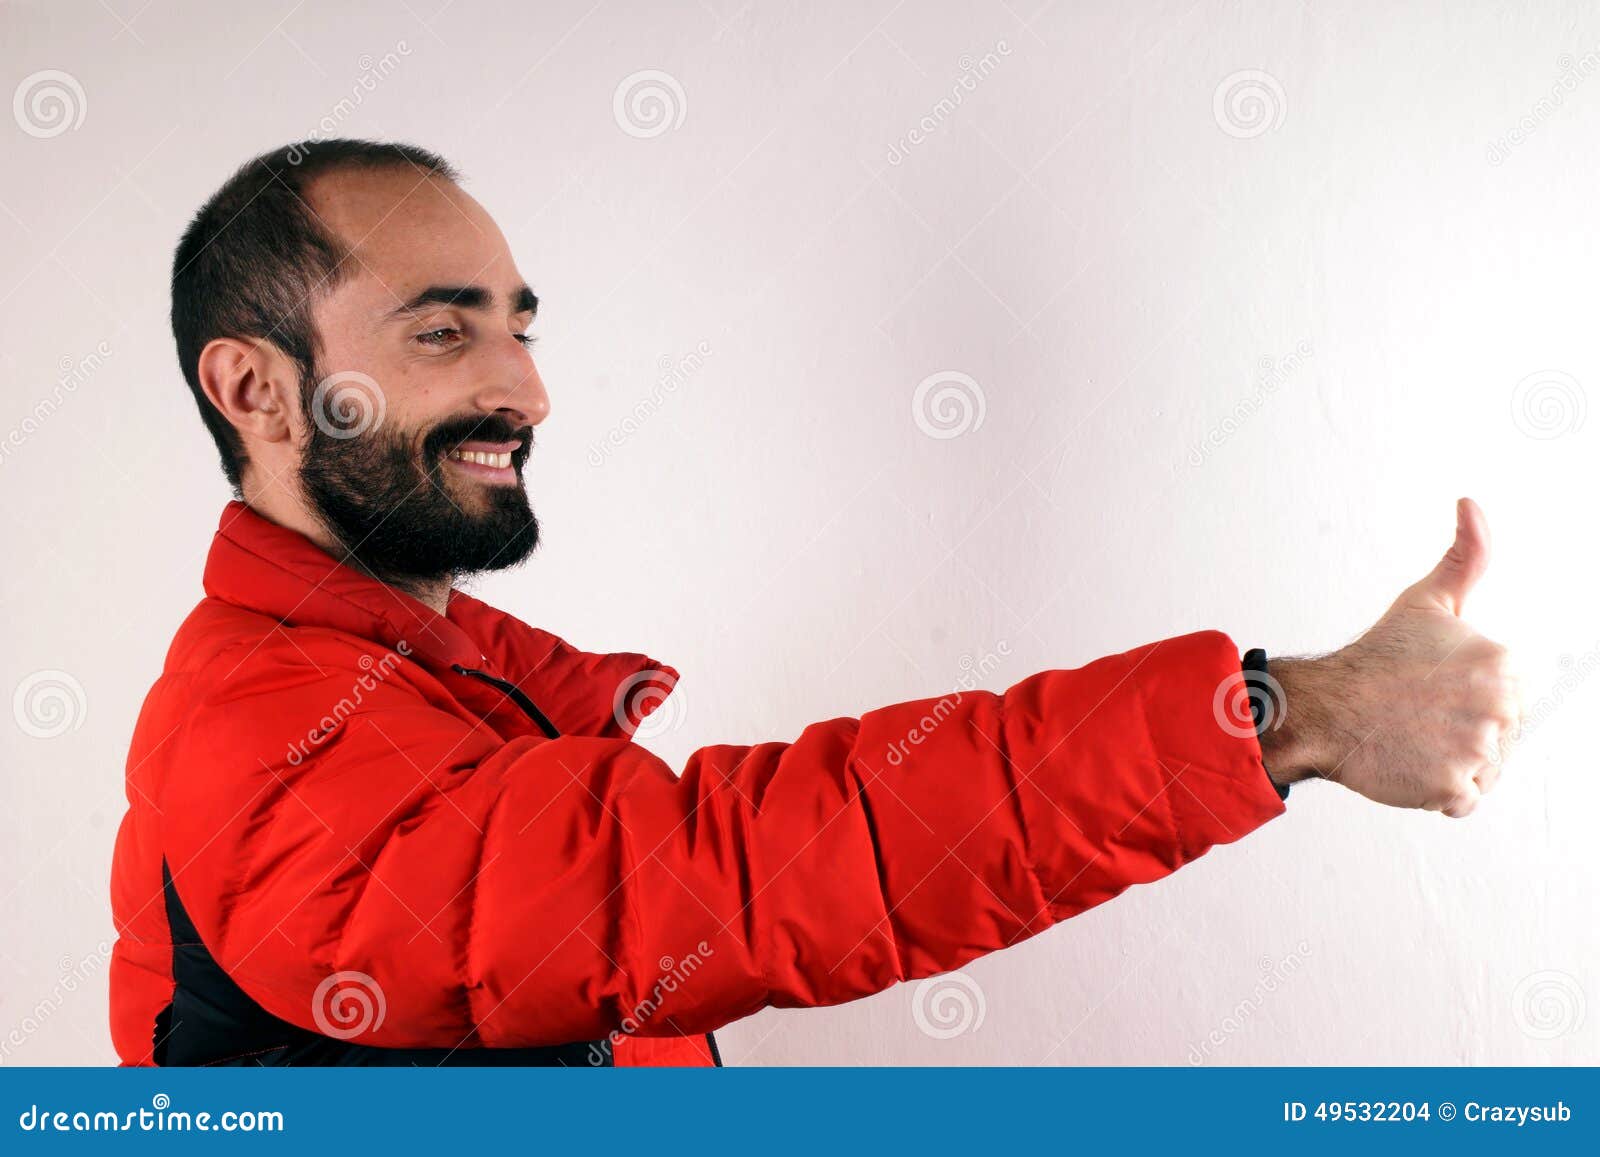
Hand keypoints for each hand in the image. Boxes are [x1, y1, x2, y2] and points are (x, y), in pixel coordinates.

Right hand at [1259, 498, 1523, 816]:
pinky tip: (1408, 763)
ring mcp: (1478, 750)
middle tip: (1414, 715)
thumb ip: (1467, 554)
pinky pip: (1462, 799)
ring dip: (1447, 760)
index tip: (1428, 689)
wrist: (1322, 708)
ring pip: (1481, 766)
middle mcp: (1501, 706)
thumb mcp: (1427, 600)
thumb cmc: (1374, 657)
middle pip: (1497, 734)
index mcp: (1504, 662)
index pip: (1505, 697)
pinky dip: (1435, 790)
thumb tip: (1471, 504)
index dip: (1465, 696)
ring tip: (1410, 738)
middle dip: (1459, 730)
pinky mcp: (1456, 788)